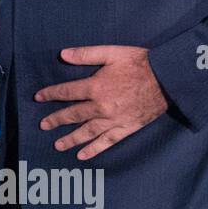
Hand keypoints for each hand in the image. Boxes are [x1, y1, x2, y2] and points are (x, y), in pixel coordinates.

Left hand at [34, 45, 168, 158]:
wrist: (169, 79)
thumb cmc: (140, 63)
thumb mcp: (113, 53)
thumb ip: (87, 54)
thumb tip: (63, 54)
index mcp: (96, 87)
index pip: (67, 92)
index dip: (51, 94)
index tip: (38, 97)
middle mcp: (102, 106)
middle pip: (73, 115)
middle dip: (56, 120)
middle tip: (43, 125)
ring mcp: (114, 120)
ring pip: (87, 132)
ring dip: (70, 139)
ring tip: (57, 145)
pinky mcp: (126, 128)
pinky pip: (107, 142)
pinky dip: (94, 149)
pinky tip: (82, 156)